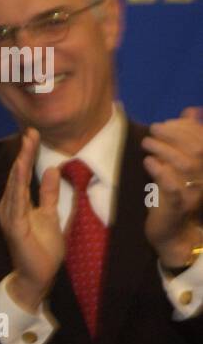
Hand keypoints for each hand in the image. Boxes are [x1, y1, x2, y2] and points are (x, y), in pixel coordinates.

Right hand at [0, 128, 63, 312]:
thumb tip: (54, 169)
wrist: (37, 276)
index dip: (29, 154)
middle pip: (18, 175)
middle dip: (24, 153)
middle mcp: (10, 206)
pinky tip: (21, 172)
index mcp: (18, 203)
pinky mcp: (13, 227)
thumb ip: (52, 194)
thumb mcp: (52, 214)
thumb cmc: (43, 249)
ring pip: (16, 185)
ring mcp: (10, 216)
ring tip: (26, 146)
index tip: (34, 134)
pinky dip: (18, 186)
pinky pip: (16, 203)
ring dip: (21, 164)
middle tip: (31, 132)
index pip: (23, 174)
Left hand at [143, 106, 202, 264]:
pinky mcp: (177, 206)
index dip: (185, 127)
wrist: (173, 232)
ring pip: (185, 165)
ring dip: (164, 149)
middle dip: (174, 134)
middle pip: (196, 150)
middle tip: (152, 129)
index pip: (202, 141)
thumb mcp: (180, 165)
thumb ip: (187, 138)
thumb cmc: (175, 194)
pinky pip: (172, 186)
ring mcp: (193, 193)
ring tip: (146, 143)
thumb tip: (191, 111)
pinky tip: (148, 162)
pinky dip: (160, 171)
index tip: (165, 123)